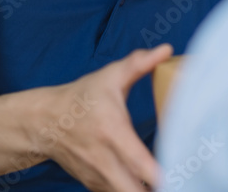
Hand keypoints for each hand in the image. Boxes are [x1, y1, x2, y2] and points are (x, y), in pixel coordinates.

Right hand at [40, 44, 172, 190]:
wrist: (46, 121)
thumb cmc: (82, 97)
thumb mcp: (110, 76)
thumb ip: (139, 63)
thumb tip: (165, 49)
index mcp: (111, 130)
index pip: (137, 160)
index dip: (157, 174)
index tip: (178, 175)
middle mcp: (103, 158)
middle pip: (131, 190)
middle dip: (156, 190)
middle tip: (181, 182)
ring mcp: (97, 175)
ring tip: (171, 185)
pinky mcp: (93, 184)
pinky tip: (148, 186)